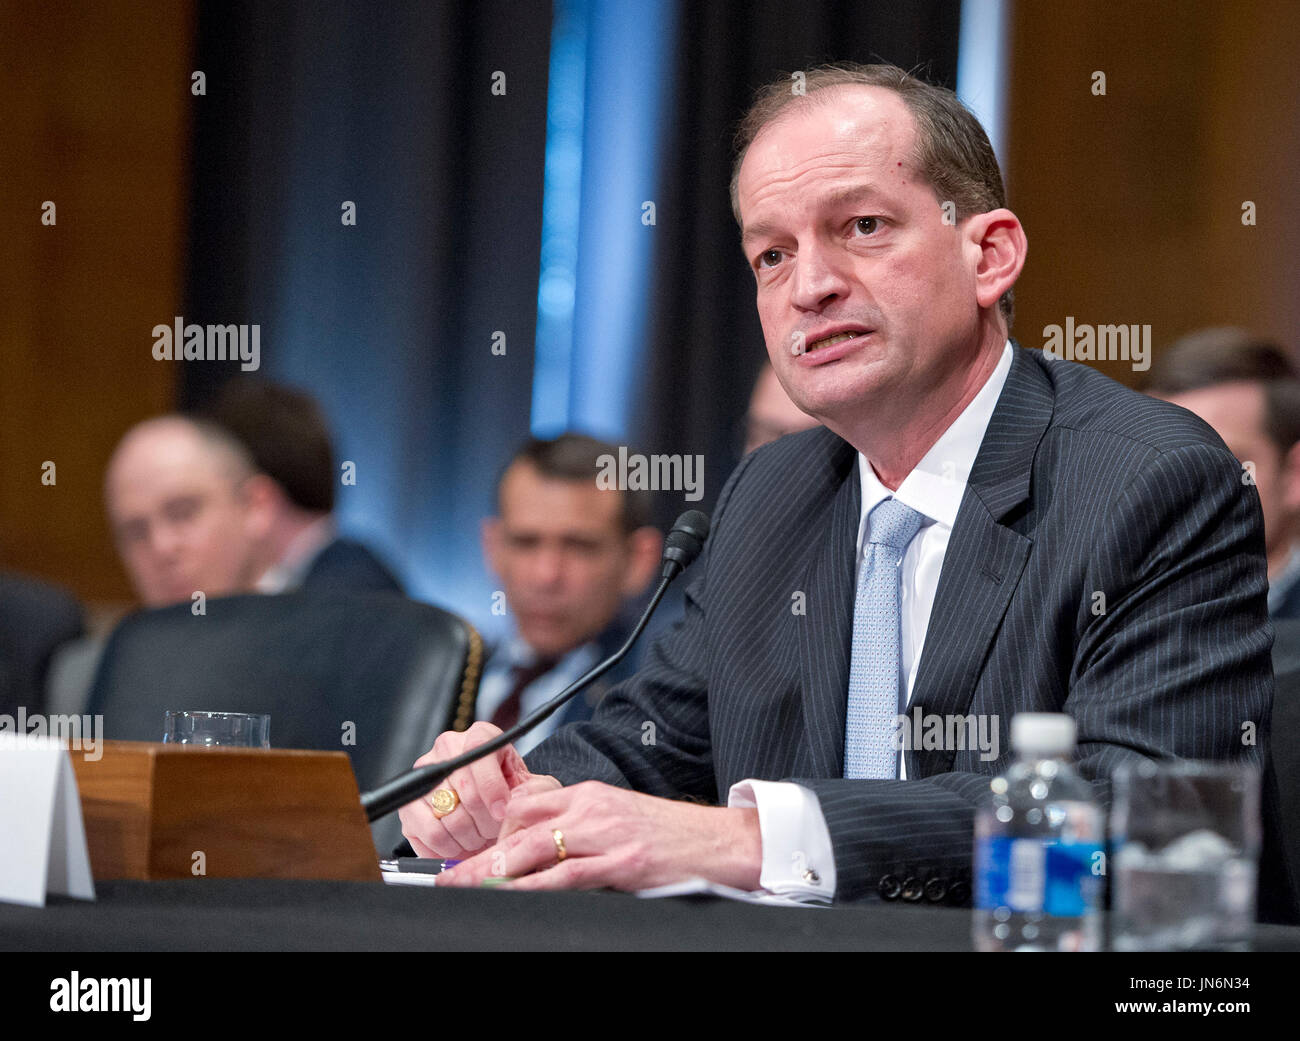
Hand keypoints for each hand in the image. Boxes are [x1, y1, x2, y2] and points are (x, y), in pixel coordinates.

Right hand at [397, 721, 561, 858]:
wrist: (490, 815)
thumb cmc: (512, 797)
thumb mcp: (535, 788)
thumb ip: (537, 790)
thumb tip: (515, 802)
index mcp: (480, 735)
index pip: (478, 754)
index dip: (492, 789)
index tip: (502, 813)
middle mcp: (447, 748)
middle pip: (465, 792)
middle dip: (486, 822)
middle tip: (494, 830)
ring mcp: (424, 775)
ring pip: (448, 817)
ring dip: (470, 838)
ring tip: (479, 836)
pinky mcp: (408, 804)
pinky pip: (428, 833)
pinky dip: (448, 848)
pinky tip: (460, 844)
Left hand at [436, 780, 761, 892]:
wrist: (720, 842)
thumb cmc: (672, 836)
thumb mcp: (621, 819)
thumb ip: (584, 828)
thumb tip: (544, 851)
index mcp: (591, 794)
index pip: (528, 801)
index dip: (495, 828)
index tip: (474, 853)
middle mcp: (592, 807)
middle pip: (519, 821)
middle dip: (480, 852)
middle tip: (449, 874)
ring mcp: (606, 834)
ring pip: (533, 846)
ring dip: (492, 870)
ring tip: (463, 886)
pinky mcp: (621, 863)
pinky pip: (564, 875)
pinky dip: (530, 886)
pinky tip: (509, 896)